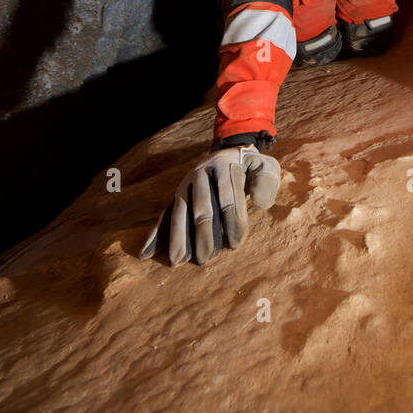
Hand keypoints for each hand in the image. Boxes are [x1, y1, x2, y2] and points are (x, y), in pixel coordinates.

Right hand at [141, 144, 280, 265]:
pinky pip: (165, 215)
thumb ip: (266, 181)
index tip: (235, 244)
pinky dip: (155, 234)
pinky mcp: (177, 195)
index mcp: (224, 165)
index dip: (232, 220)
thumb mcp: (264, 165)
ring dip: (177, 238)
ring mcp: (186, 184)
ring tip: (177, 262)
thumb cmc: (250, 166)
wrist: (228, 151)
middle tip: (205, 259)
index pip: (228, 195)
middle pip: (201, 207)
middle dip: (202, 234)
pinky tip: (146, 253)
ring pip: (179, 212)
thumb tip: (259, 204)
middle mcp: (201, 174)